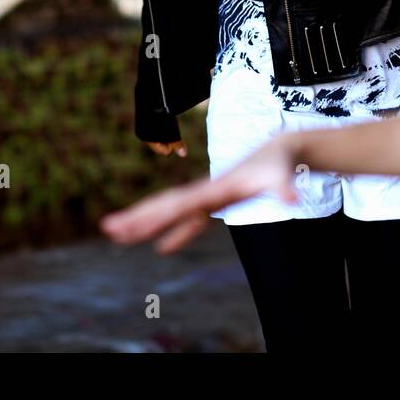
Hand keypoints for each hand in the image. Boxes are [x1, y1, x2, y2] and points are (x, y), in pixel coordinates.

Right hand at [101, 134, 301, 253]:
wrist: (279, 150)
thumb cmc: (279, 164)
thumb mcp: (281, 174)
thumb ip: (282, 186)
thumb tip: (291, 198)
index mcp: (214, 188)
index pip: (178, 205)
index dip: (154, 216)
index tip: (130, 223)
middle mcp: (206, 192)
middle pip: (166, 207)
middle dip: (137, 218)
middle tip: (108, 228)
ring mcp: (209, 198)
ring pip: (172, 212)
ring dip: (147, 223)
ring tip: (118, 234)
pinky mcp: (217, 203)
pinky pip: (190, 222)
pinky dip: (176, 234)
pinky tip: (162, 249)